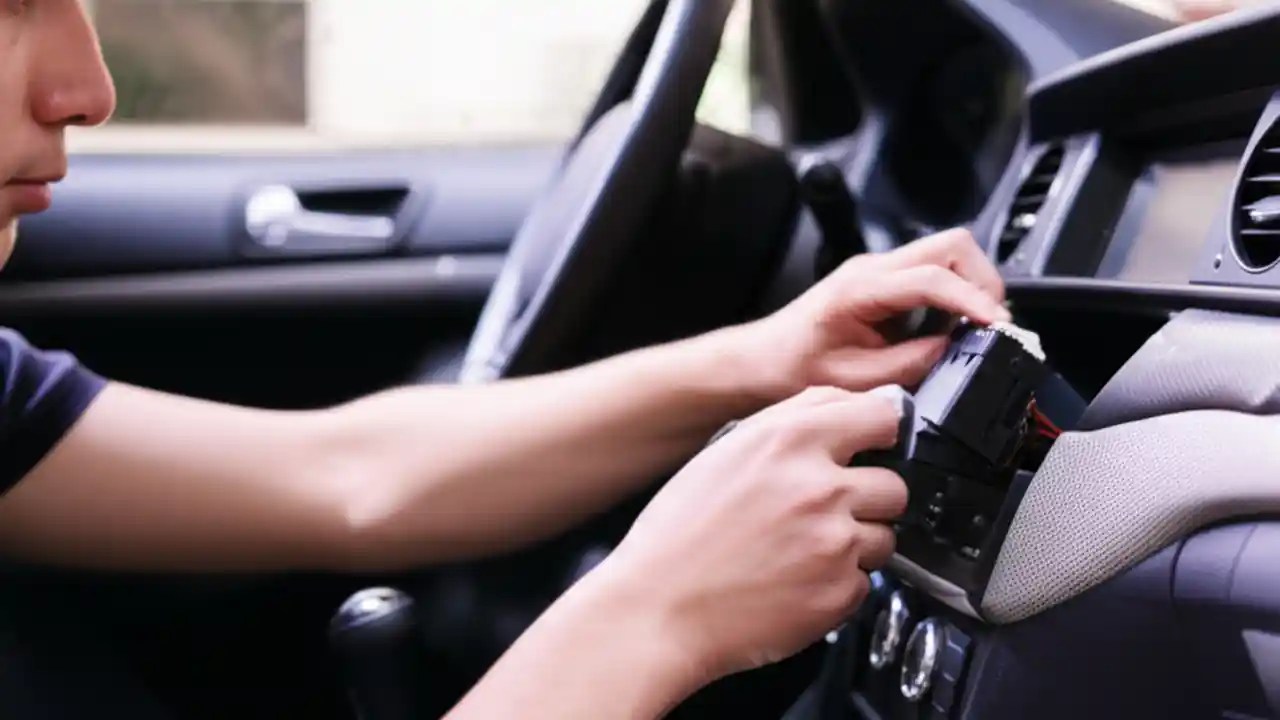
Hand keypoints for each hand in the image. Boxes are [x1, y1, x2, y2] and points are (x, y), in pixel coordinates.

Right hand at [585, 386, 907, 686]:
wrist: (658, 610)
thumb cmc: (678, 535)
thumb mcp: (725, 451)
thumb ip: (792, 421)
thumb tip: (846, 408)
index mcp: (788, 441)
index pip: (880, 415)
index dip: (878, 432)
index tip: (872, 445)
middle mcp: (819, 487)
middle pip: (894, 483)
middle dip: (867, 498)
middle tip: (825, 512)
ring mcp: (835, 543)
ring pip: (884, 535)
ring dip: (856, 544)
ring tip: (803, 551)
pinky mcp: (840, 592)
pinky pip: (865, 581)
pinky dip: (839, 584)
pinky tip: (796, 580)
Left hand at [735, 228, 1009, 400]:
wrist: (763, 359)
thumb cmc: (794, 367)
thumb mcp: (853, 379)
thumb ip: (908, 365)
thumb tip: (954, 352)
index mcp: (861, 288)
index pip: (932, 277)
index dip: (972, 300)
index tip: (997, 325)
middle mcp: (873, 268)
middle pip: (953, 246)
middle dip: (982, 283)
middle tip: (990, 326)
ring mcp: (881, 270)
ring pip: (949, 254)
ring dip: (970, 289)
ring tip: (968, 332)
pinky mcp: (887, 281)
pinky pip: (936, 274)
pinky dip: (954, 298)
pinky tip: (945, 332)